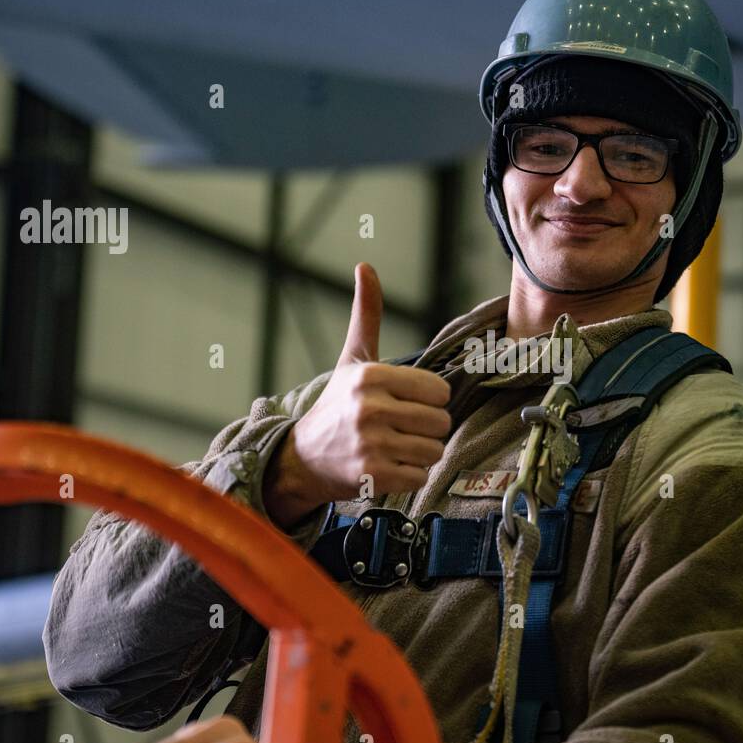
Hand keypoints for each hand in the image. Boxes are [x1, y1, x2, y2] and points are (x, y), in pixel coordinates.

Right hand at [264, 263, 451, 527]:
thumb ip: (366, 316)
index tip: (408, 403)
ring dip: (419, 453)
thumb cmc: (336, 405)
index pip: (438, 391)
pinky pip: (419, 477)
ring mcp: (371, 444)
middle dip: (427, 428)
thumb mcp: (352, 359)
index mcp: (371, 377)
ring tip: (394, 447)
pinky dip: (409, 476)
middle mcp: (371, 408)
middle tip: (401, 429)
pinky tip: (388, 466)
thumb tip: (365, 266)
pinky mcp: (373, 475)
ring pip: (433, 451)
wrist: (302, 458)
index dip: (429, 400)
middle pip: (440, 422)